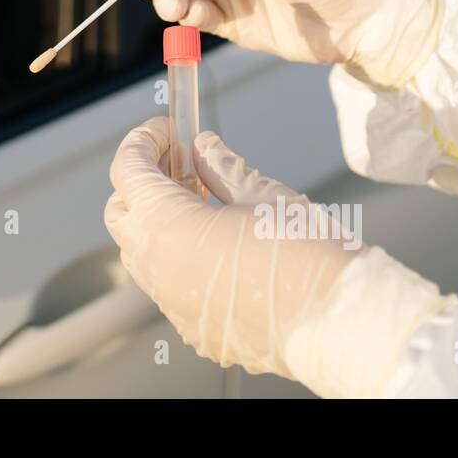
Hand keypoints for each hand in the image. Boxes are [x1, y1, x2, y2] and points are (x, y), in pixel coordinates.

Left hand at [104, 118, 355, 377]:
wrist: (336, 323)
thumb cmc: (303, 252)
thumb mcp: (261, 194)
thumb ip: (221, 166)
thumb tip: (202, 147)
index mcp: (164, 225)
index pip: (126, 169)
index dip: (143, 141)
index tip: (169, 129)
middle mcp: (155, 267)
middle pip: (121, 212)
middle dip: (142, 181)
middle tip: (183, 163)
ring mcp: (171, 303)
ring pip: (141, 251)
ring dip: (158, 220)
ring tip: (204, 201)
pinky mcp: (192, 328)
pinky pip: (167, 284)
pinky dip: (177, 257)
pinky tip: (217, 244)